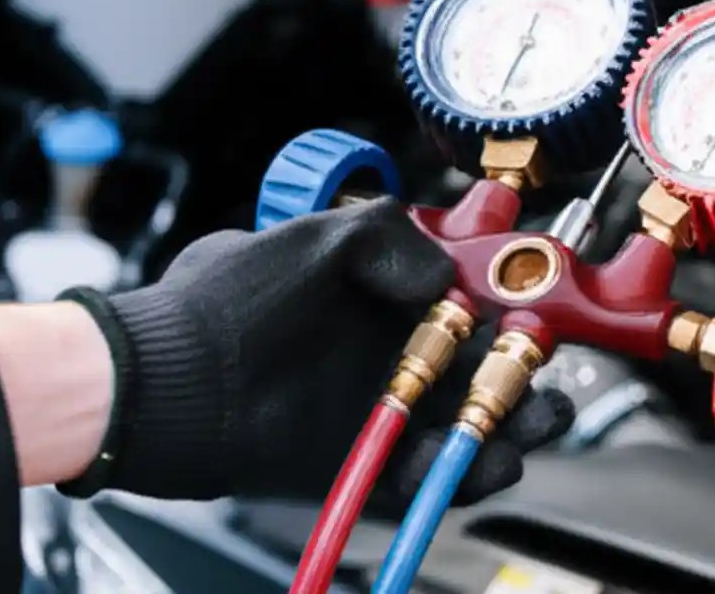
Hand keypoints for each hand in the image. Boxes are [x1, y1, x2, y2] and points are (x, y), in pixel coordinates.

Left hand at [66, 198, 572, 506]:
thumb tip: (441, 277)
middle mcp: (382, 354)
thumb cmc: (228, 300)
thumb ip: (388, 237)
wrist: (168, 380)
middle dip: (522, 371)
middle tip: (545, 370)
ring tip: (541, 419)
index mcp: (378, 297)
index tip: (535, 302)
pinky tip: (493, 460)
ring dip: (510, 425)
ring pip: (463, 425)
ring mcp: (375, 412)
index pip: (463, 302)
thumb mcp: (317, 236)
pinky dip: (463, 475)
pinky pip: (425, 478)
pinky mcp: (362, 464)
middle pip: (476, 368)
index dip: (507, 304)